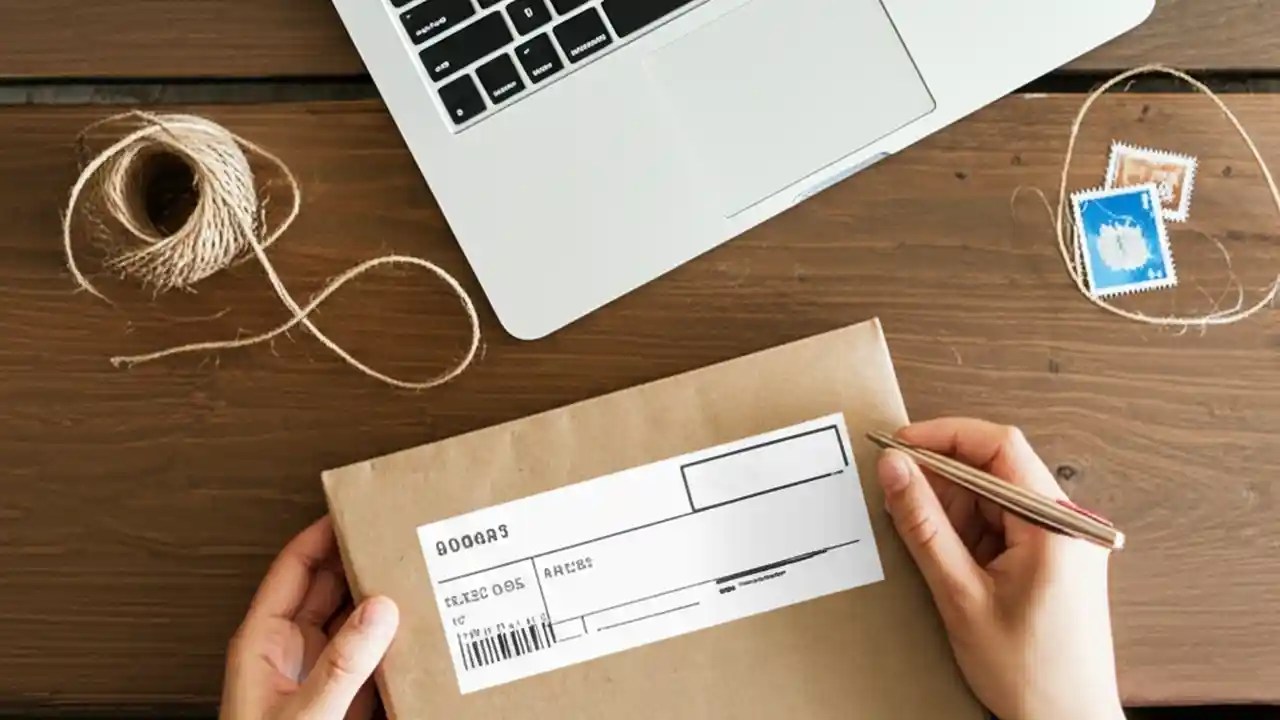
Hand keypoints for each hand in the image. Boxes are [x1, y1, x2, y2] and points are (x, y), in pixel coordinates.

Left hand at [220, 517, 399, 719]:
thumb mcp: (304, 713)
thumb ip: (340, 666)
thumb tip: (378, 611)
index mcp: (263, 643)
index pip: (293, 570)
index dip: (321, 535)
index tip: (354, 511)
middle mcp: (291, 652)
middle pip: (328, 587)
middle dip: (359, 560)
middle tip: (396, 537)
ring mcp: (319, 673)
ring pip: (354, 619)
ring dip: (380, 600)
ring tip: (413, 574)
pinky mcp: (345, 697)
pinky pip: (372, 654)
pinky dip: (394, 638)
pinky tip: (417, 626)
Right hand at [875, 418, 1123, 719]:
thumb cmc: (1028, 673)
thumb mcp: (960, 596)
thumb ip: (924, 526)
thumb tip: (895, 469)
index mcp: (1055, 525)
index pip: (999, 447)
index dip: (944, 436)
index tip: (899, 444)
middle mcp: (1067, 523)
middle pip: (996, 468)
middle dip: (941, 478)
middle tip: (896, 496)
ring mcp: (1063, 540)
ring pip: (995, 496)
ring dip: (953, 510)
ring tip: (925, 545)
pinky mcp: (1054, 557)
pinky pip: (1003, 523)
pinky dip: (969, 532)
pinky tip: (948, 560)